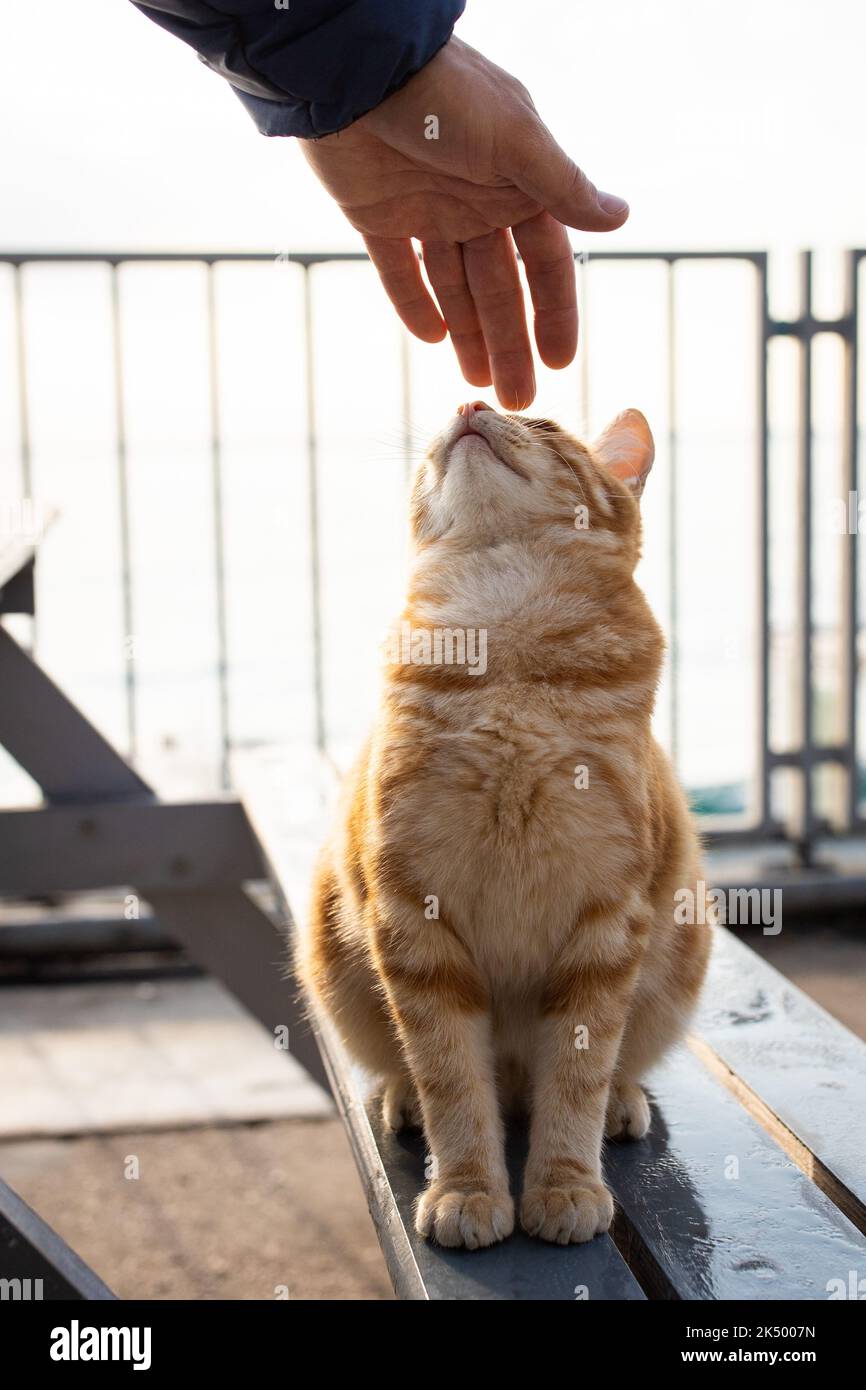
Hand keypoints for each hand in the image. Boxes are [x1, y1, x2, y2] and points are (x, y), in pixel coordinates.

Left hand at [299, 37, 627, 408]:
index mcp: (518, 183)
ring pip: (455, 288)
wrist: (358, 71)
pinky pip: (401, 273)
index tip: (562, 362)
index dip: (555, 312)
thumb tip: (621, 216)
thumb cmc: (447, 96)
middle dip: (511, 343)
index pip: (546, 262)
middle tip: (519, 399)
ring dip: (470, 336)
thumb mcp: (515, 143)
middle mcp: (477, 200)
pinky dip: (417, 305)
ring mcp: (428, 210)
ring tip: (479, 386)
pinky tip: (434, 340)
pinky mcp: (379, 216)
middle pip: (501, 288)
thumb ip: (561, 187)